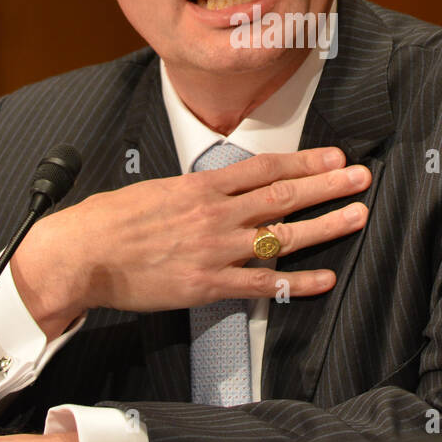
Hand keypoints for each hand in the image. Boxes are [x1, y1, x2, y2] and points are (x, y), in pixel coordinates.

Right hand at [10, 146, 370, 337]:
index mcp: (200, 186)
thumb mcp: (153, 190)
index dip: (303, 160)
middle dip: (326, 184)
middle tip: (360, 177)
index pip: (263, 167)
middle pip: (282, 194)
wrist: (81, 255)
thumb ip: (190, 191)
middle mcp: (214, 214)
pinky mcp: (208, 285)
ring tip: (356, 215)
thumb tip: (213, 189)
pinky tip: (324, 278)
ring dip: (324, 224)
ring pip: (281, 234)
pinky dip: (296, 281)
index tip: (332, 156)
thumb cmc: (108, 222)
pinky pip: (262, 284)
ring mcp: (214, 249)